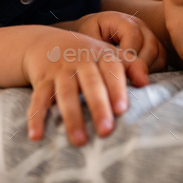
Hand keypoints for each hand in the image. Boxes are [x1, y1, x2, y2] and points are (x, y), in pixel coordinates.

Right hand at [23, 25, 149, 145]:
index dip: (117, 88)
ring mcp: (60, 70)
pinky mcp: (41, 80)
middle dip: (98, 106)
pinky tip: (36, 137)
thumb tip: (146, 83)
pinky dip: (36, 117)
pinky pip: (38, 99)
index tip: (122, 110)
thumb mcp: (107, 53)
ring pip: (66, 93)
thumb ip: (130, 65)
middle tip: (106, 130)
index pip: (111, 70)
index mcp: (100, 54)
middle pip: (90, 83)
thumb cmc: (86, 54)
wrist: (47, 41)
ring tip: (80, 141)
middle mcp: (80, 60)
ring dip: (72, 117)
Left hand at [74, 11, 166, 73]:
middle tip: (125, 82)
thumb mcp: (88, 37)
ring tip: (131, 84)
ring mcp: (150, 36)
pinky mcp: (154, 48)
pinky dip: (153, 73)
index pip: (133, 35)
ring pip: (160, 54)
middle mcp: (141, 26)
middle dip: (139, 67)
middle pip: (151, 45)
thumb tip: (108, 68)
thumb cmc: (89, 34)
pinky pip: (162, 62)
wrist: (94, 30)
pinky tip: (137, 82)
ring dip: (147, 71)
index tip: (116, 72)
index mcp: (123, 20)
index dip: (127, 55)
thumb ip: (99, 49)